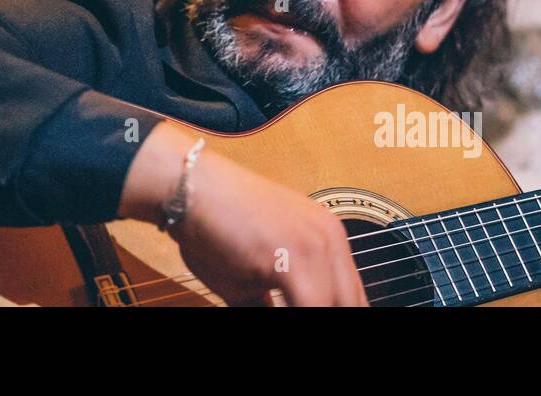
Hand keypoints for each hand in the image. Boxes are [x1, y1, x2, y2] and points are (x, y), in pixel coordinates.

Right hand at [122, 124, 366, 305]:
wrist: (189, 188)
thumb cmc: (213, 225)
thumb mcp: (257, 269)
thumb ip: (276, 301)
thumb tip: (277, 311)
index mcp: (328, 236)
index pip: (351, 296)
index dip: (339, 313)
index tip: (320, 319)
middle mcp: (330, 239)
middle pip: (350, 302)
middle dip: (329, 315)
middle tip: (316, 353)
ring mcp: (314, 247)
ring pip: (333, 307)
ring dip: (312, 314)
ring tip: (275, 306)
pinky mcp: (293, 260)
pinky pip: (311, 310)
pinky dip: (295, 317)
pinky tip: (264, 305)